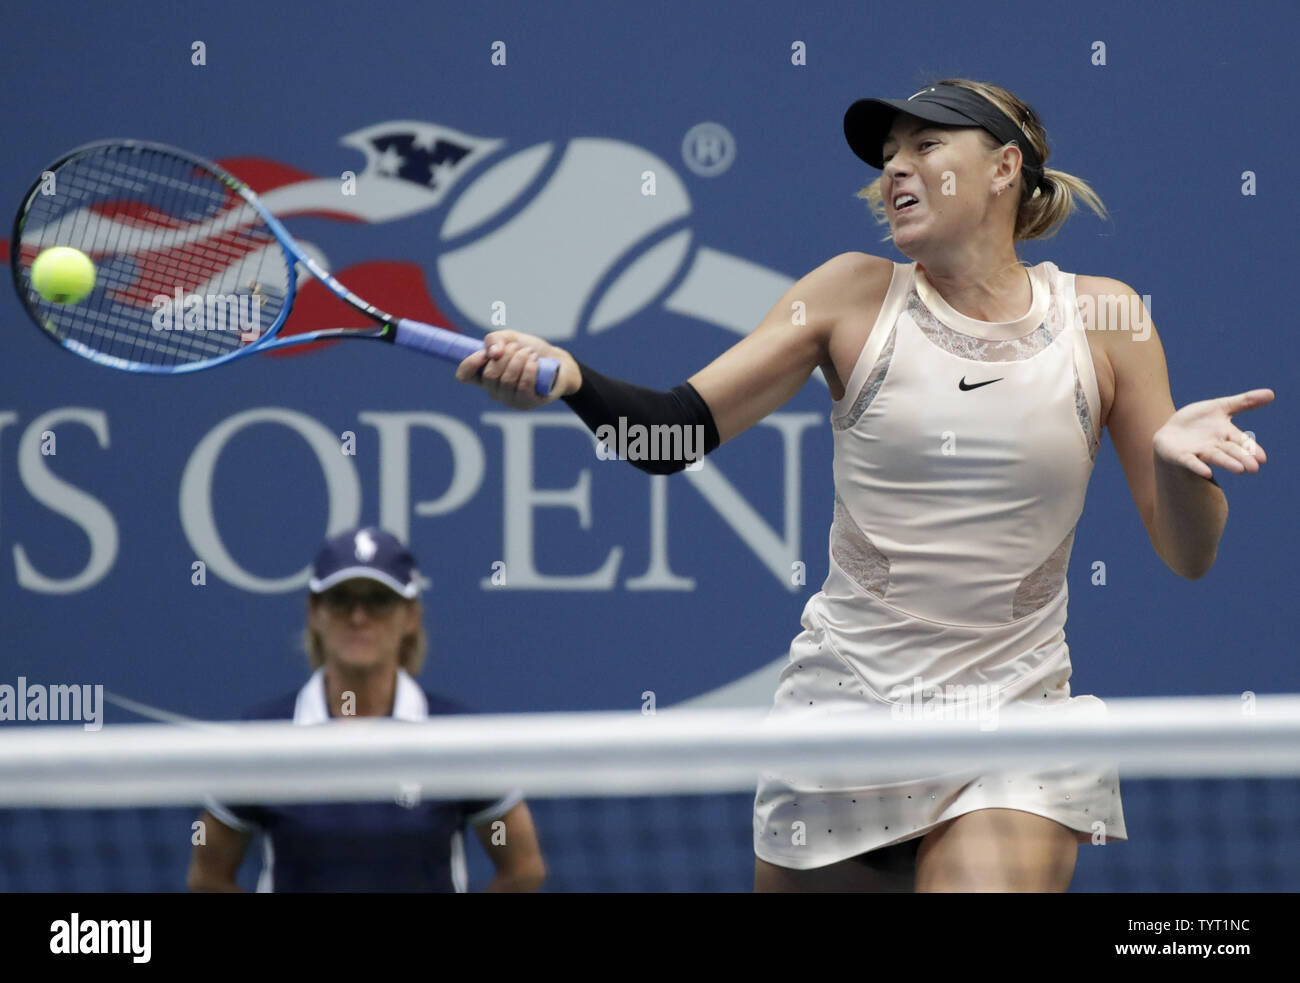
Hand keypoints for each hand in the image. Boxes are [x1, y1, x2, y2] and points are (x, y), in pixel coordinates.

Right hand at [455, 330, 581, 409]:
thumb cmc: (530, 351)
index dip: (470, 364)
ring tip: (530, 353)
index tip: (485, 352)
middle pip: (490, 375)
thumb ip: (496, 339)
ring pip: (507, 381)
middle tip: (519, 347)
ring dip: (520, 360)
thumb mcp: (511, 338)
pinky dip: (529, 370)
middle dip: (506, 356)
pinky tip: (535, 361)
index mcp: (484, 375)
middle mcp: (494, 390)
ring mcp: (510, 399)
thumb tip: (493, 353)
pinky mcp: (527, 404)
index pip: (464, 376)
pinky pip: (523, 387)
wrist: (558, 362)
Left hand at [1153, 388, 1273, 478]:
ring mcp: (1198, 451)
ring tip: (1240, 470)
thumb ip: (1243, 402)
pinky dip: (1198, 467)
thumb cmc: (1198, 421)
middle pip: (1231, 452)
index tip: (1262, 458)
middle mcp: (1214, 445)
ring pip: (1215, 457)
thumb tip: (1272, 394)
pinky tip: (1207, 473)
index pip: (1242, 442)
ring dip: (1227, 463)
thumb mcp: (1219, 407)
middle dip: (1242, 458)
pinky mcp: (1181, 456)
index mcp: (1225, 434)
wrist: (1170, 431)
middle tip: (1254, 468)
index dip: (1252, 449)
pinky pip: (1191, 462)